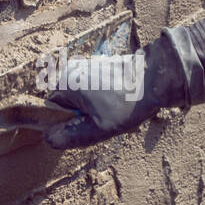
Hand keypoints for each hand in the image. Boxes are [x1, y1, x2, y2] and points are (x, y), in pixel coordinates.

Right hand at [43, 28, 203, 149]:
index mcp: (64, 83)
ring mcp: (84, 65)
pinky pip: (90, 87)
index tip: (86, 126)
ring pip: (79, 96)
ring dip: (92, 107)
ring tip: (112, 109)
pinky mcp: (98, 65)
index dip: (67, 123)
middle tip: (102, 120)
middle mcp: (70, 69)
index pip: (51, 110)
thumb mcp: (98, 128)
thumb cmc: (127, 103)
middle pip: (65, 102)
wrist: (155, 78)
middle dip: (81, 114)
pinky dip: (101, 97)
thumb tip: (49, 139)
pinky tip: (117, 100)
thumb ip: (71, 136)